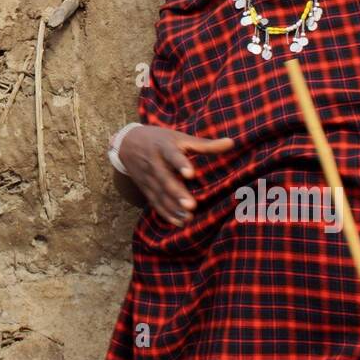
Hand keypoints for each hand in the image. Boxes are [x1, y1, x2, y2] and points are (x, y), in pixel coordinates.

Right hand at [117, 125, 233, 225]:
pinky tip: (178, 222)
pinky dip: (165, 213)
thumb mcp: (180, 137)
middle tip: (191, 205)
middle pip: (164, 179)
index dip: (180, 164)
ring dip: (172, 206)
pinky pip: (155, 202)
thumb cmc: (161, 140)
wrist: (127, 143)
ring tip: (188, 216)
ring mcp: (148, 178)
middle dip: (177, 192)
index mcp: (164, 147)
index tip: (190, 173)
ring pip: (160, 194)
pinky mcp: (145, 189)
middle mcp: (154, 163)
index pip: (172, 155)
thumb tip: (231, 143)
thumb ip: (205, 144)